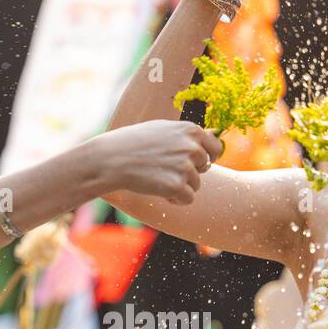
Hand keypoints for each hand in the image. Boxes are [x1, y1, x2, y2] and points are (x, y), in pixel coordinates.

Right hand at [92, 120, 221, 204]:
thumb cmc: (133, 142)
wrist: (111, 158)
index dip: (207, 157)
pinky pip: (188, 199)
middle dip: (189, 173)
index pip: (215, 147)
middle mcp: (192, 147)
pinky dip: (175, 199)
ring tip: (157, 177)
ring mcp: (185, 167)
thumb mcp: (163, 129)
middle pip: (204, 168)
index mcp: (190, 130)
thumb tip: (213, 134)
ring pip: (196, 185)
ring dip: (180, 186)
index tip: (196, 163)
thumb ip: (187, 135)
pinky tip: (158, 190)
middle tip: (164, 169)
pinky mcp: (176, 186)